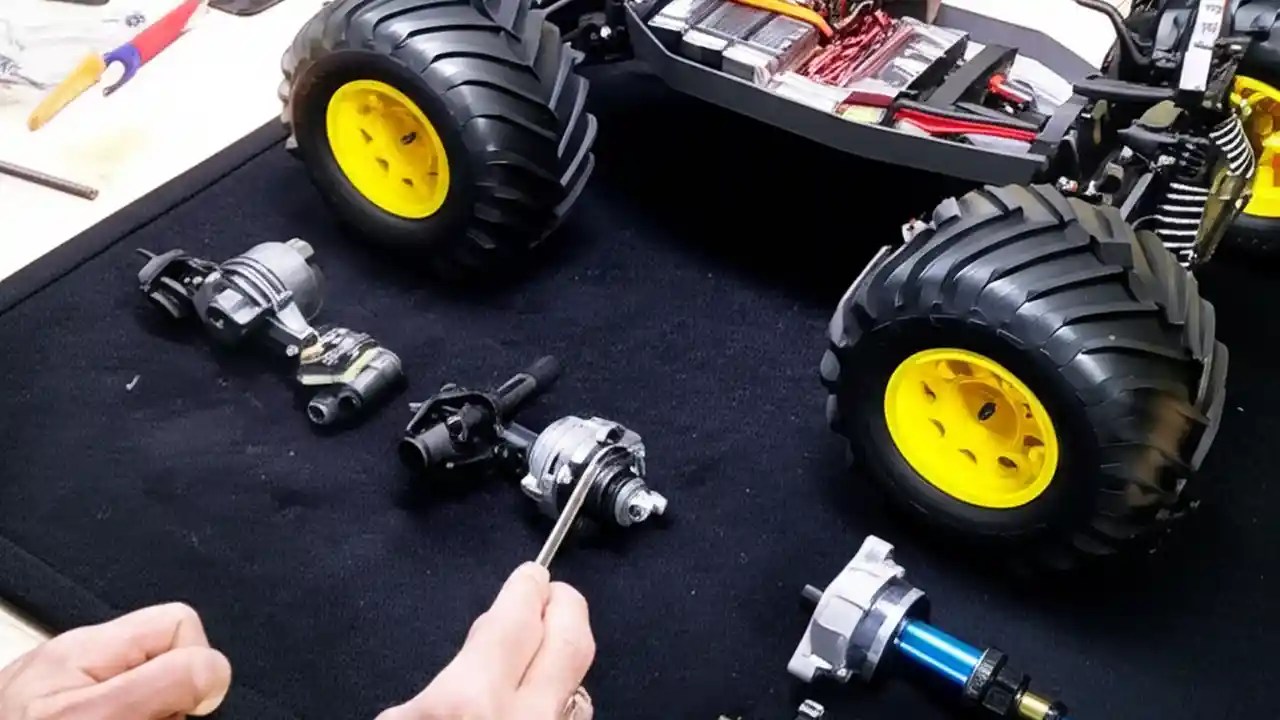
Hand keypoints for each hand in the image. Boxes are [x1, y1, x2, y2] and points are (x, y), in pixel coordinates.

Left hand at [0, 603, 231, 719]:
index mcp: (85, 648)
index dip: (194, 668)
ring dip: (148, 714)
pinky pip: (112, 704)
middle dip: (171, 698)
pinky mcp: (52, 712)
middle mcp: (75, 661)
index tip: (176, 715)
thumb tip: (216, 672)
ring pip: (143, 689)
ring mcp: (61, 691)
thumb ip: (158, 685)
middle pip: (164, 655)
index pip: (179, 623)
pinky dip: (122, 717)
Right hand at [378, 563, 595, 719]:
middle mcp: (528, 716)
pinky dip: (559, 695)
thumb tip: (463, 667)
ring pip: (580, 682)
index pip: (517, 619)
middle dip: (567, 605)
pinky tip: (538, 696)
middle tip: (551, 592)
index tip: (531, 574)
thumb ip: (432, 687)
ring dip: (565, 654)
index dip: (528, 588)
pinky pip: (571, 715)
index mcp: (472, 699)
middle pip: (572, 640)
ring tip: (544, 641)